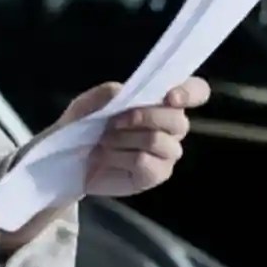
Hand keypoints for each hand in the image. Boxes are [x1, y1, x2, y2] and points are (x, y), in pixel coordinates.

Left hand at [59, 77, 210, 197]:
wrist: (69, 157)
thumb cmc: (85, 125)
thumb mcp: (89, 103)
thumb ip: (108, 93)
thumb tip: (125, 93)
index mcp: (162, 102)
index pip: (197, 92)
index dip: (190, 92)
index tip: (170, 97)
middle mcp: (171, 128)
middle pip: (178, 120)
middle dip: (144, 116)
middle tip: (114, 122)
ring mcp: (166, 153)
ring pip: (158, 140)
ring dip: (125, 138)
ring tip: (104, 141)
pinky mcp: (156, 174)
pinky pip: (145, 162)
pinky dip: (119, 156)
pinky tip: (106, 155)